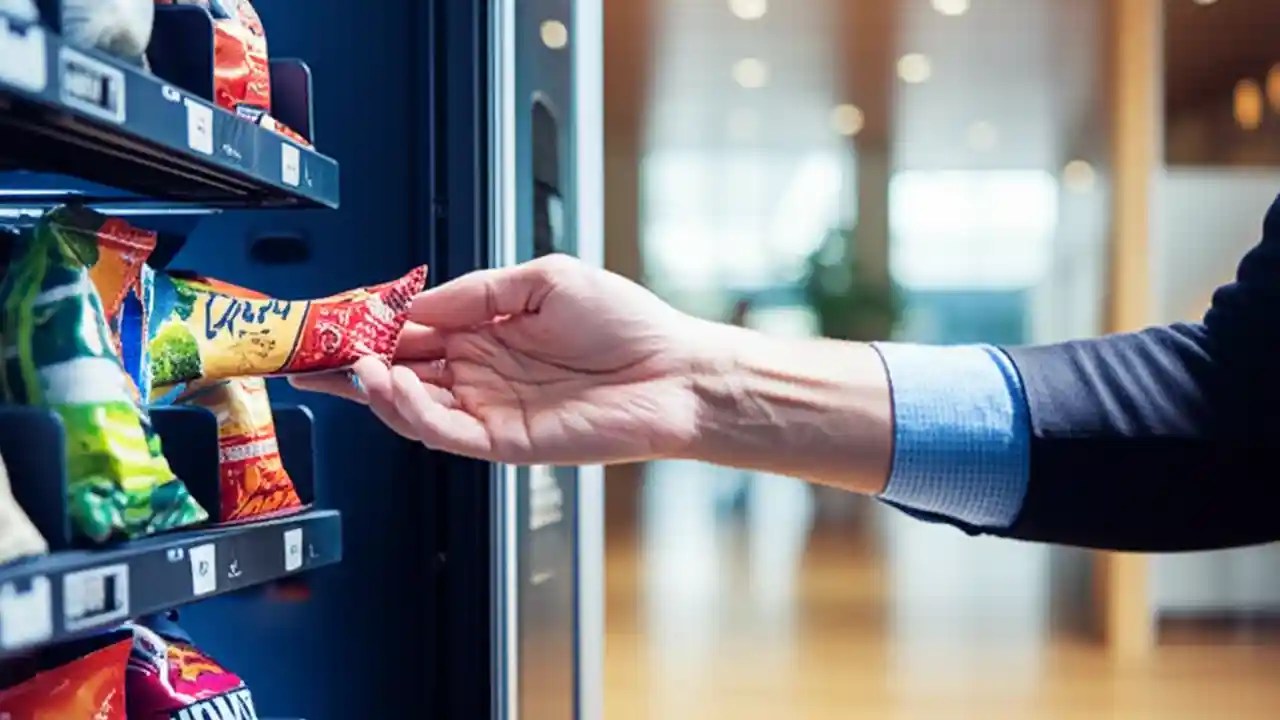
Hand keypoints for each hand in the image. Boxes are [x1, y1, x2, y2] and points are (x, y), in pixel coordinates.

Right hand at [291, 255, 707, 464]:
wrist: (676, 372)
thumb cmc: (626, 323)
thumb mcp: (545, 279)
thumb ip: (477, 291)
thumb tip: (416, 302)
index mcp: (487, 331)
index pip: (412, 330)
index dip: (371, 325)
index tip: (334, 316)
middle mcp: (481, 371)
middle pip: (401, 370)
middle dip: (353, 362)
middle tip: (312, 351)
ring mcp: (490, 409)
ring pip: (413, 406)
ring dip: (376, 389)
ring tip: (353, 367)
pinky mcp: (506, 442)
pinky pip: (445, 432)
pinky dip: (412, 412)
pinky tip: (393, 386)